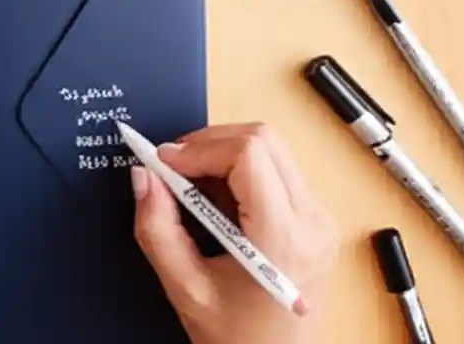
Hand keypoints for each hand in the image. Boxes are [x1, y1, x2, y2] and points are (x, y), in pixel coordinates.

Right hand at [132, 124, 337, 343]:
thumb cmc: (239, 340)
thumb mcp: (187, 290)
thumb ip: (157, 230)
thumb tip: (143, 177)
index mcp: (285, 238)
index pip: (248, 154)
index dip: (199, 148)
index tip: (163, 162)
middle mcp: (313, 220)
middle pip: (263, 140)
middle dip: (209, 143)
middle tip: (171, 166)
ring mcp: (320, 217)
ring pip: (271, 150)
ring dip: (224, 155)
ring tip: (190, 184)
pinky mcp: (316, 218)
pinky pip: (277, 170)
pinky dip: (240, 171)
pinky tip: (215, 199)